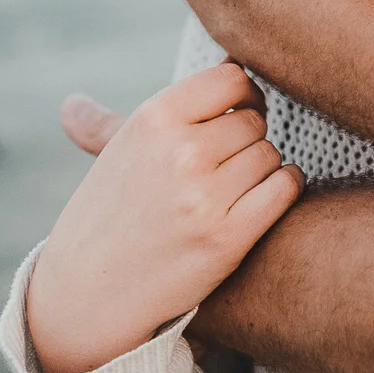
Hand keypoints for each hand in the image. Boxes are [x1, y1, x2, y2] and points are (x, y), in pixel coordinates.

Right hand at [26, 65, 304, 372]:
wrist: (89, 294)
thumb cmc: (108, 215)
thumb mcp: (116, 154)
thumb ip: (128, 116)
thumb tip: (104, 92)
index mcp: (152, 119)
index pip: (232, 78)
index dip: (244, 93)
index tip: (238, 111)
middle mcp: (179, 152)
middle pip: (254, 121)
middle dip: (247, 139)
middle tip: (225, 164)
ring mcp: (203, 197)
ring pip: (270, 156)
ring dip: (262, 170)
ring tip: (231, 189)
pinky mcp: (227, 238)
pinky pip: (284, 188)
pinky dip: (282, 189)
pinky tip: (263, 199)